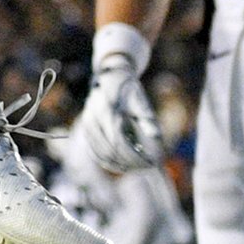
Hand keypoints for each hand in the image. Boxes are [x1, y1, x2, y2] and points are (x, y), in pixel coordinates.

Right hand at [76, 60, 163, 174]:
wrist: (109, 74)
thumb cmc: (128, 88)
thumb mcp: (140, 100)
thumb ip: (147, 119)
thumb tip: (156, 137)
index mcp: (108, 111)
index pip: (119, 141)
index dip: (133, 155)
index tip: (149, 163)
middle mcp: (94, 117)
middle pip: (109, 148)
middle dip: (127, 162)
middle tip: (145, 168)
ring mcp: (88, 122)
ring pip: (99, 151)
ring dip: (116, 163)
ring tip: (134, 168)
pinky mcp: (86, 126)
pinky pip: (92, 148)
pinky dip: (104, 159)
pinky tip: (117, 166)